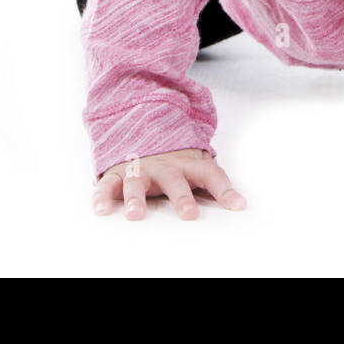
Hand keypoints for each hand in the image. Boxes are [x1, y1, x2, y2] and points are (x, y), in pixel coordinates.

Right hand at [92, 148, 246, 220]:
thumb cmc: (174, 159)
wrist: (141, 128)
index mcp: (187, 164)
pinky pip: (107, 185)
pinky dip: (102, 196)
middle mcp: (163, 166)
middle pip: (173, 180)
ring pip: (137, 182)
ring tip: (136, 214)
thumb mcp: (196, 164)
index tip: (238, 205)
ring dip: (136, 198)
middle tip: (189, 214)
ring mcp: (139, 169)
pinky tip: (102, 210)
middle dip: (181, 197)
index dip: (225, 189)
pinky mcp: (117, 174)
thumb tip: (241, 205)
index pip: (210, 174)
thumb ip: (213, 182)